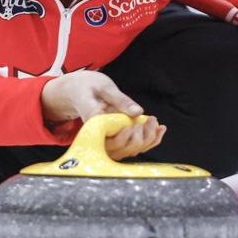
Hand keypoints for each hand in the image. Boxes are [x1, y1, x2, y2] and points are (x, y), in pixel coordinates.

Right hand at [41, 71, 166, 159]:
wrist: (77, 91)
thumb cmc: (89, 86)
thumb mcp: (104, 87)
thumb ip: (120, 100)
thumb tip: (138, 112)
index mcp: (92, 123)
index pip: (107, 139)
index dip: (123, 137)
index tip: (134, 124)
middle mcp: (97, 137)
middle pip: (121, 149)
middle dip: (141, 138)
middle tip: (151, 119)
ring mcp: (106, 140)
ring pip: (128, 151)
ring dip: (147, 140)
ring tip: (157, 124)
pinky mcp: (114, 140)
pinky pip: (132, 147)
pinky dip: (148, 140)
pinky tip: (160, 129)